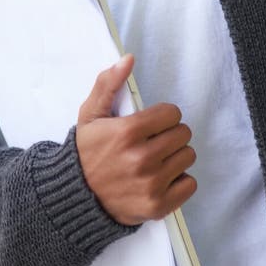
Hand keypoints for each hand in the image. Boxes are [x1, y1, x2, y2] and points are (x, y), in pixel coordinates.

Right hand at [76, 54, 196, 224]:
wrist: (75, 197)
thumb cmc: (85, 152)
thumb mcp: (90, 114)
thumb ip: (109, 83)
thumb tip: (128, 59)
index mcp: (128, 132)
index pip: (172, 113)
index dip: (162, 115)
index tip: (151, 123)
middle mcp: (142, 158)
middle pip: (183, 134)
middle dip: (169, 134)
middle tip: (153, 141)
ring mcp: (151, 184)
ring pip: (187, 157)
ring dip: (174, 156)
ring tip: (155, 159)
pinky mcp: (158, 205)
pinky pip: (189, 184)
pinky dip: (179, 181)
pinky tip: (161, 178)